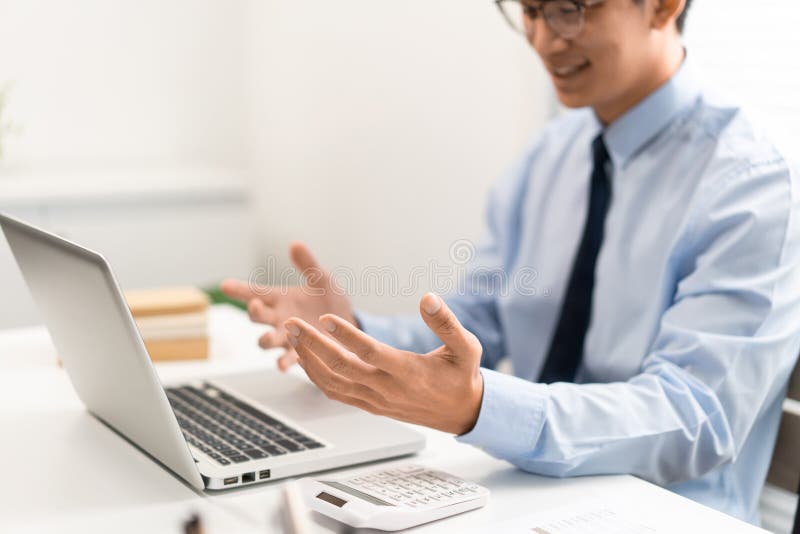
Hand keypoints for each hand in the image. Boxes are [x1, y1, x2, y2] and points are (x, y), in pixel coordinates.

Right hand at [221, 242, 355, 370]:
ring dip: (266, 339)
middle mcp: (279, 318)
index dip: (240, 289)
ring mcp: (288, 338)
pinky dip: (284, 362)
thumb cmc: (330, 301)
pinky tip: (283, 365)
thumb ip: (308, 264)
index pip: (255, 292)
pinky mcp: (302, 353)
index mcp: (281, 298)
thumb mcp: (322, 279)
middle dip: (254, 313)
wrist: (347, 326)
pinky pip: (289, 359)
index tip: (225, 285)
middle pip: (258, 317)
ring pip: (268, 340)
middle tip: (255, 307)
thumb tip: (295, 244)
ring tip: (265, 338)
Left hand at [284, 293, 483, 434]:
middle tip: (290, 324)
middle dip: (312, 345)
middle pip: (341, 368)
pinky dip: (316, 377)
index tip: (325, 318)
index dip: (346, 336)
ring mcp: (376, 400)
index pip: (370, 353)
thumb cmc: (462, 376)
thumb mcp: (467, 347)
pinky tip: (305, 358)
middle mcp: (388, 388)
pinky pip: (337, 393)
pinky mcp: (370, 405)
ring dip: (308, 360)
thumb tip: (427, 298)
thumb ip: (446, 322)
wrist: (461, 412)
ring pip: (333, 383)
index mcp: (409, 372)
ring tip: (292, 336)